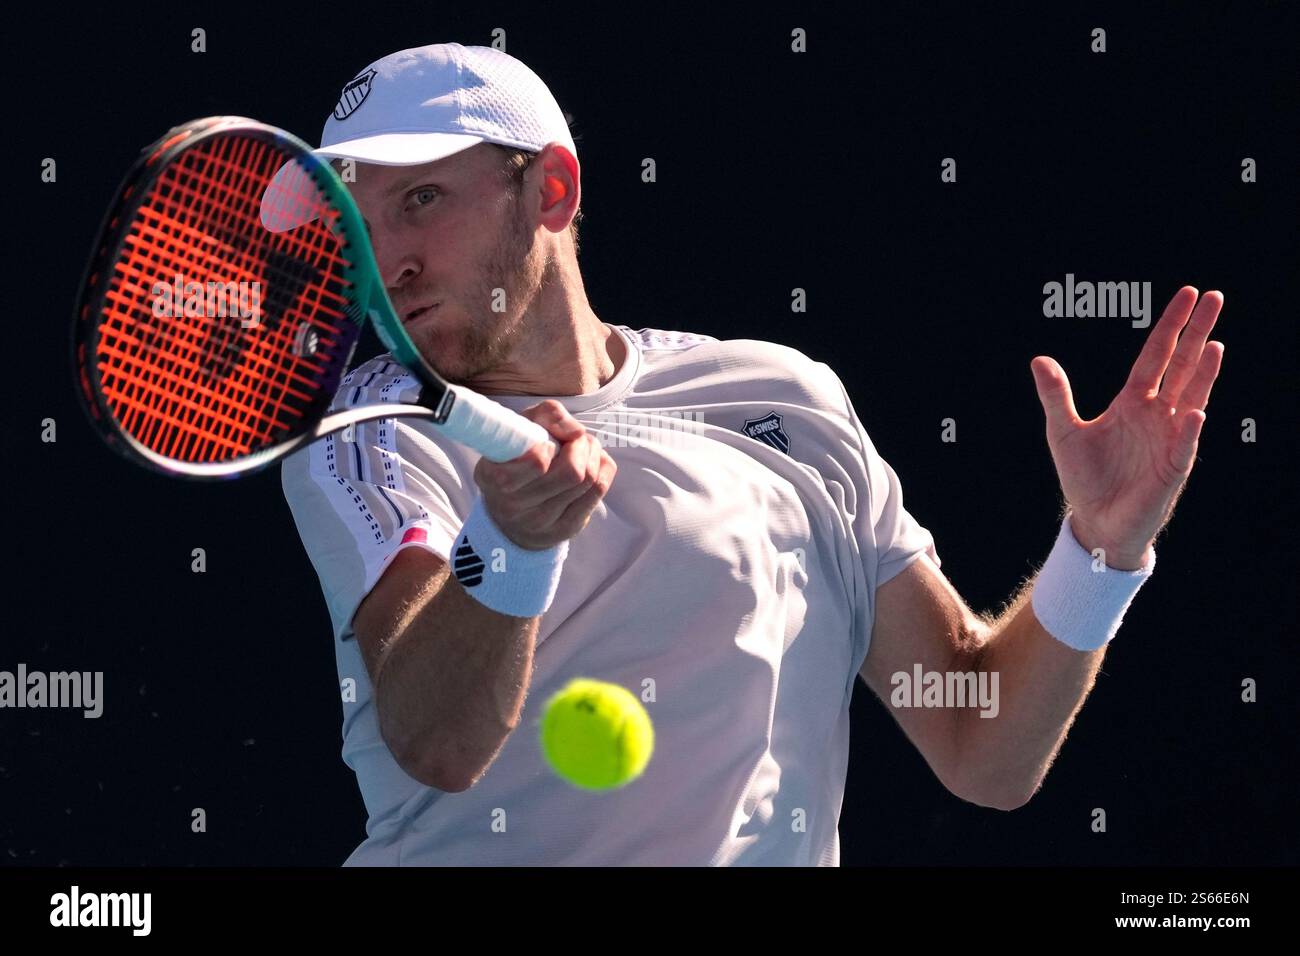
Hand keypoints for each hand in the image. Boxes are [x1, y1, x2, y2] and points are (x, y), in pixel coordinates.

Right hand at [472, 400, 616, 549]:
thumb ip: (546, 415)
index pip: (537, 462)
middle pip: (572, 471)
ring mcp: (542, 522)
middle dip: (582, 446)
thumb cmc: (516, 458)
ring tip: (583, 448)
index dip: (549, 446)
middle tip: (576, 438)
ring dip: (593, 455)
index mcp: (494, 478)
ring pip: (589, 480)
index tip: (548, 441)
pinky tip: (592, 463)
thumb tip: (577, 432)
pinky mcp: (565, 529)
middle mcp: (515, 506)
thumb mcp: (519, 429)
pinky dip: (602, 469)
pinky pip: (598, 491)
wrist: (511, 512)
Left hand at [1030, 286, 1224, 568]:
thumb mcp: (1063, 431)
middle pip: (1182, 366)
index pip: (1155, 356)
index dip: (1170, 326)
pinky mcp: (1170, 470)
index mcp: (1133, 402)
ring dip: (1204, 375)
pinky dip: (1188, 431)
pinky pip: (1183, 448)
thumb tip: (1038, 359)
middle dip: (1197, 334)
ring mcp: (1169, 440)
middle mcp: (1158, 415)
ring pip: (1192, 399)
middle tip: (1214, 297)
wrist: (1094, 520)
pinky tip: (1195, 413)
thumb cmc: (1084, 477)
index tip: (1187, 293)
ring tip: (1215, 345)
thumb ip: (1056, 395)